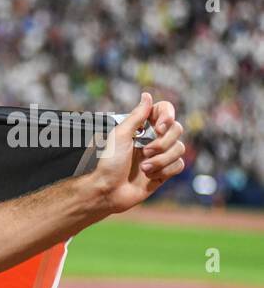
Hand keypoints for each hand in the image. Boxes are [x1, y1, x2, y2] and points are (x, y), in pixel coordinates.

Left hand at [91, 92, 185, 213]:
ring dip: (161, 160)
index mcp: (143, 128)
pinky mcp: (165, 171)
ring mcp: (160, 155)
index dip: (167, 116)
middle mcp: (154, 139)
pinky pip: (178, 165)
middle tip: (144, 152)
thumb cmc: (109, 163)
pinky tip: (149, 176)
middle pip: (177, 129)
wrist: (108, 191)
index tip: (160, 126)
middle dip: (162, 143)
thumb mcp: (120, 135)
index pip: (165, 110)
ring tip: (143, 168)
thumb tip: (147, 95)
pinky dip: (164, 171)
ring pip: (180, 149)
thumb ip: (136, 116)